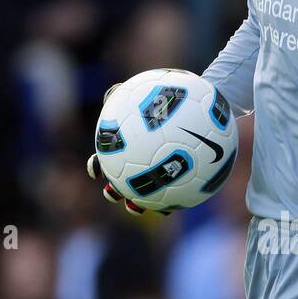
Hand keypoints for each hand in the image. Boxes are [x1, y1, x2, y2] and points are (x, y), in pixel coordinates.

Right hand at [87, 83, 173, 217]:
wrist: (202, 111)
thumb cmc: (172, 102)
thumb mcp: (151, 92)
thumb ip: (129, 95)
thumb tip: (112, 91)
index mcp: (127, 149)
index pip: (105, 161)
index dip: (96, 167)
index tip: (95, 171)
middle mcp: (138, 166)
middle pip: (119, 184)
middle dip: (113, 192)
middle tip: (112, 193)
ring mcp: (156, 178)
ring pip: (141, 197)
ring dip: (135, 205)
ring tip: (136, 206)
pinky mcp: (177, 188)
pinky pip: (171, 200)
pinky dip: (167, 206)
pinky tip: (169, 207)